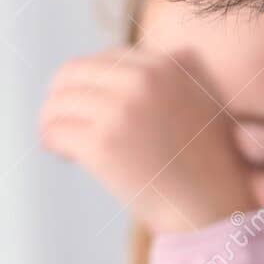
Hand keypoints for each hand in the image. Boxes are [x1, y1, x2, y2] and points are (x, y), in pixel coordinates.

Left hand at [39, 48, 255, 233]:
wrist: (211, 205)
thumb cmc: (205, 158)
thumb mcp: (201, 99)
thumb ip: (172, 72)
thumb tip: (118, 62)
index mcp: (167, 66)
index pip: (105, 58)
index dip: (92, 83)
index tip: (93, 107)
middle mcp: (143, 81)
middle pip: (72, 72)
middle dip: (62, 96)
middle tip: (64, 121)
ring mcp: (121, 111)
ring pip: (57, 102)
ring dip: (52, 121)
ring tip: (62, 140)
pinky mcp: (101, 144)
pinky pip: (54, 131)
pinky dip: (52, 142)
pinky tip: (65, 155)